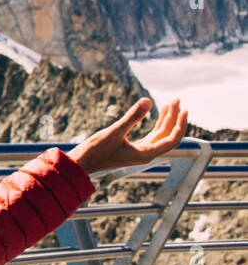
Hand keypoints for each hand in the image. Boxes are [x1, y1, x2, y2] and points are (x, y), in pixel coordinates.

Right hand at [67, 98, 187, 174]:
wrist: (81, 164)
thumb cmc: (96, 151)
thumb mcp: (115, 131)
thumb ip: (133, 116)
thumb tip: (148, 100)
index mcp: (146, 153)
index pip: (172, 139)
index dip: (179, 123)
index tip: (182, 108)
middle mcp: (146, 154)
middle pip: (167, 135)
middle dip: (173, 118)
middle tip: (176, 100)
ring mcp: (140, 152)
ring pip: (159, 135)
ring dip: (165, 120)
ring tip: (169, 104)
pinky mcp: (132, 149)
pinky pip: (151, 136)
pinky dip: (155, 125)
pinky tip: (155, 116)